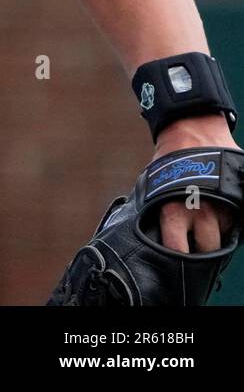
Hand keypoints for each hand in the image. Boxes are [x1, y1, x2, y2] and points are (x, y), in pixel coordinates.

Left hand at [153, 113, 238, 252]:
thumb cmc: (170, 160)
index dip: (177, 259)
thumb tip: (159, 234)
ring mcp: (225, 206)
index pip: (177, 250)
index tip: (175, 262)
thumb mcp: (156, 186)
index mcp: (174, 212)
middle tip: (194, 245)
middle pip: (208, 250)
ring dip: (217, 236)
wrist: (193, 129)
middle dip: (201, 251)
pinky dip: (230, 223)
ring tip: (207, 228)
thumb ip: (161, 210)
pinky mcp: (240, 199)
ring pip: (225, 237)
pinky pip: (238, 222)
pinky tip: (221, 216)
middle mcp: (202, 213)